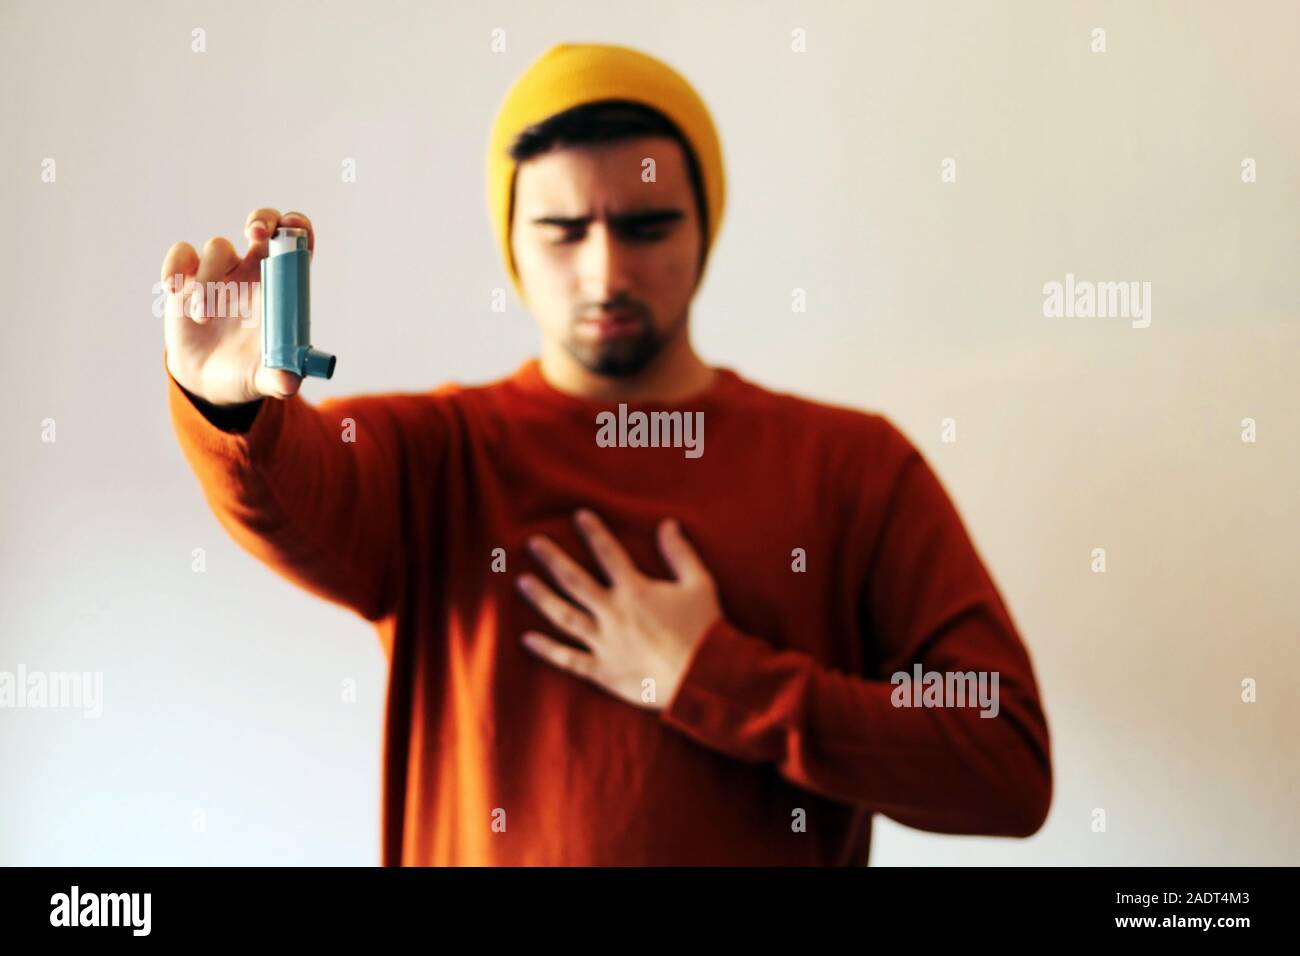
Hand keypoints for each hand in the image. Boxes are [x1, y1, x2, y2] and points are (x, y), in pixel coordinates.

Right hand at [160, 208, 314, 405]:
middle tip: (255, 232)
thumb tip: (288, 381)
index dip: (297, 228)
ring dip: (211, 279)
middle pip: (263, 224)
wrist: (212, 381)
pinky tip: (174, 289)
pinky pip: (181, 255)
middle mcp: (253, 270)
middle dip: (262, 219)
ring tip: (205, 316)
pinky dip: (176, 266)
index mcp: (282, 285)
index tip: (292, 230)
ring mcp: (220, 270)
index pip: (297, 243)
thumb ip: (280, 377)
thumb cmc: (250, 370)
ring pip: (218, 247)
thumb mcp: (267, 378)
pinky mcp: (187, 277)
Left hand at [516, 509, 722, 710]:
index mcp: (635, 590)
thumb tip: (667, 523)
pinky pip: (568, 659)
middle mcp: (613, 613)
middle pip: (574, 581)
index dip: (593, 532)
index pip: (608, 553)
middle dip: (552, 559)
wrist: (704, 677)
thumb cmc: (704, 629)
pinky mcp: (603, 671)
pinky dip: (547, 649)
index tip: (578, 515)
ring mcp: (604, 643)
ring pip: (564, 616)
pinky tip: (526, 638)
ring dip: (541, 598)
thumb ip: (680, 553)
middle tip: (532, 543)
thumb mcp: (699, 583)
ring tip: (521, 582)